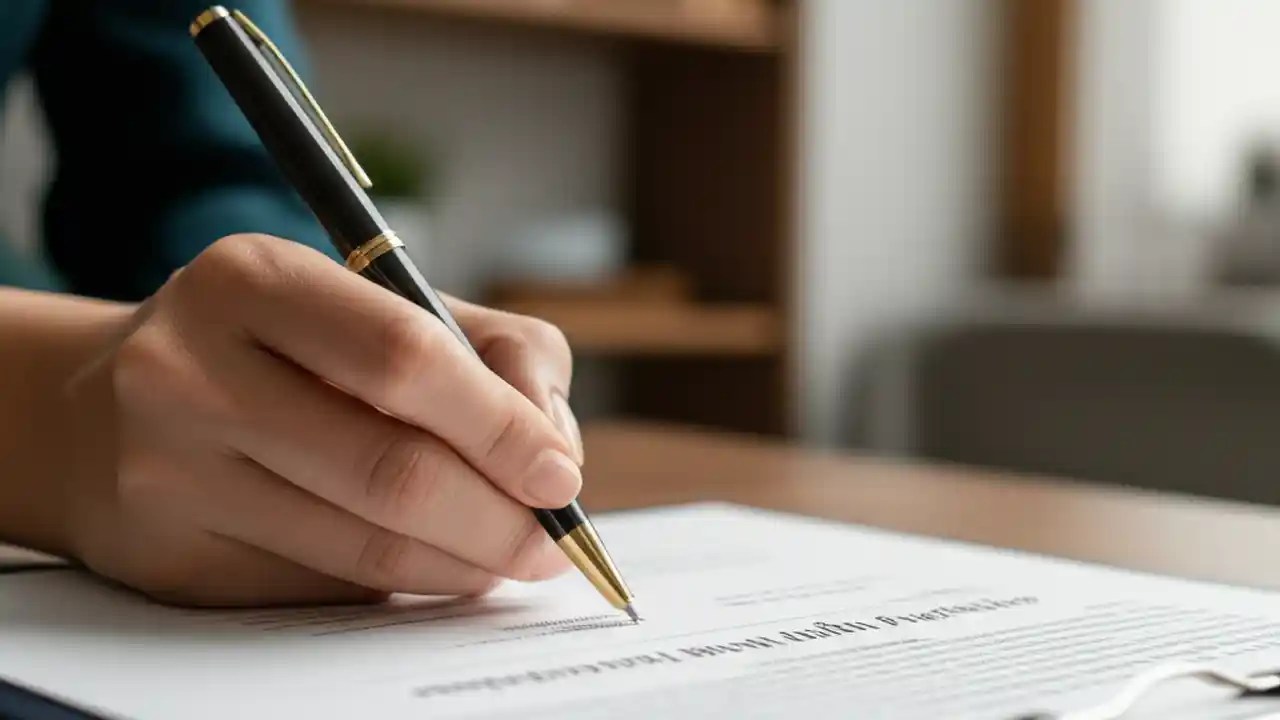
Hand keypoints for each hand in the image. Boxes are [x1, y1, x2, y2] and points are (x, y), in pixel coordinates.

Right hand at [59, 234, 583, 605]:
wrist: (101, 411)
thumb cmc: (279, 348)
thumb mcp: (377, 302)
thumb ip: (493, 350)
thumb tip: (554, 449)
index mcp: (252, 279)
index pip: (404, 358)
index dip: (500, 426)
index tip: (560, 476)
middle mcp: (190, 370)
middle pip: (389, 468)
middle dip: (498, 517)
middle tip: (552, 541)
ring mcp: (170, 472)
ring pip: (363, 545)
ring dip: (465, 562)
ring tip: (512, 556)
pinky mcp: (175, 558)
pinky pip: (327, 587)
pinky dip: (406, 583)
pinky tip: (439, 565)